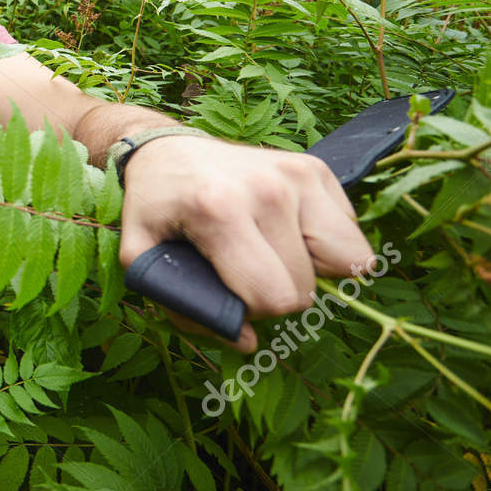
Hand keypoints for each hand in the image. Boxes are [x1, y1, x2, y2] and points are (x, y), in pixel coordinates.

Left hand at [116, 134, 375, 352]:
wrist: (166, 148)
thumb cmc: (155, 207)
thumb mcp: (142, 257)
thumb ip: (185, 308)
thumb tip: (247, 341)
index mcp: (220, 211)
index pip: (273, 298)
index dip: (251, 312)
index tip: (227, 291)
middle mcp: (269, 189)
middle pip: (306, 288)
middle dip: (276, 294)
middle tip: (244, 269)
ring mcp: (299, 175)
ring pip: (347, 262)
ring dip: (312, 270)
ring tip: (271, 251)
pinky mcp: (318, 169)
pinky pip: (349, 234)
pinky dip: (324, 245)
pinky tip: (285, 230)